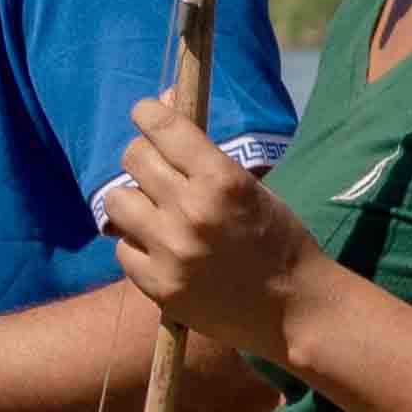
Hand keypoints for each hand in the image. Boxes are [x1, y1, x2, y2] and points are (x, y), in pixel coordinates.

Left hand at [100, 101, 307, 364]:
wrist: (294, 309)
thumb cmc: (278, 241)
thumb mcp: (250, 187)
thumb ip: (203, 153)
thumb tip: (162, 102)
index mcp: (223, 180)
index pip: (163, 127)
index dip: (147, 113)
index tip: (144, 113)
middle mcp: (192, 211)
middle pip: (133, 157)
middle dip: (143, 156)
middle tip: (156, 170)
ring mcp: (170, 250)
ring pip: (117, 201)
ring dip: (134, 202)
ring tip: (156, 215)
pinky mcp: (157, 285)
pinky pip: (122, 248)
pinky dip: (137, 246)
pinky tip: (162, 251)